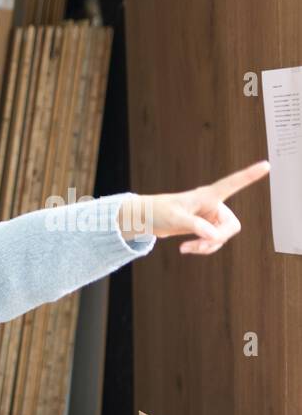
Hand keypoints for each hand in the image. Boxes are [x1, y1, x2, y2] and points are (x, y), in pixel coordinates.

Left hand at [119, 160, 268, 254]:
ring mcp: (211, 218)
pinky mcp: (206, 228)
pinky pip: (213, 242)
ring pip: (222, 237)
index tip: (266, 165)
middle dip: (218, 238)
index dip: (249, 175)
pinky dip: (203, 248)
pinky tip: (187, 248)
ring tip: (187, 248)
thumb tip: (214, 236)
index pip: (232, 183)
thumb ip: (194, 225)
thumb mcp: (174, 218)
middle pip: (231, 226)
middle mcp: (213, 206)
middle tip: (198, 246)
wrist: (148, 219)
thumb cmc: (159, 212)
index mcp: (208, 195)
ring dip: (207, 246)